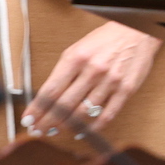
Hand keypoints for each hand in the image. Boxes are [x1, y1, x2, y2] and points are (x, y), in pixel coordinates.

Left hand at [22, 21, 160, 135]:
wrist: (136, 32)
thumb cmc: (105, 40)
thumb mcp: (79, 48)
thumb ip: (65, 70)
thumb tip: (49, 95)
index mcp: (76, 57)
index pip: (51, 89)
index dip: (38, 108)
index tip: (28, 119)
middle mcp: (92, 70)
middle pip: (64, 105)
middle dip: (48, 121)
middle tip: (38, 130)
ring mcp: (110, 81)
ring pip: (83, 113)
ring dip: (67, 126)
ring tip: (56, 131)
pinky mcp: (125, 90)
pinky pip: (107, 115)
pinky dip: (93, 128)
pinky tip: (83, 132)